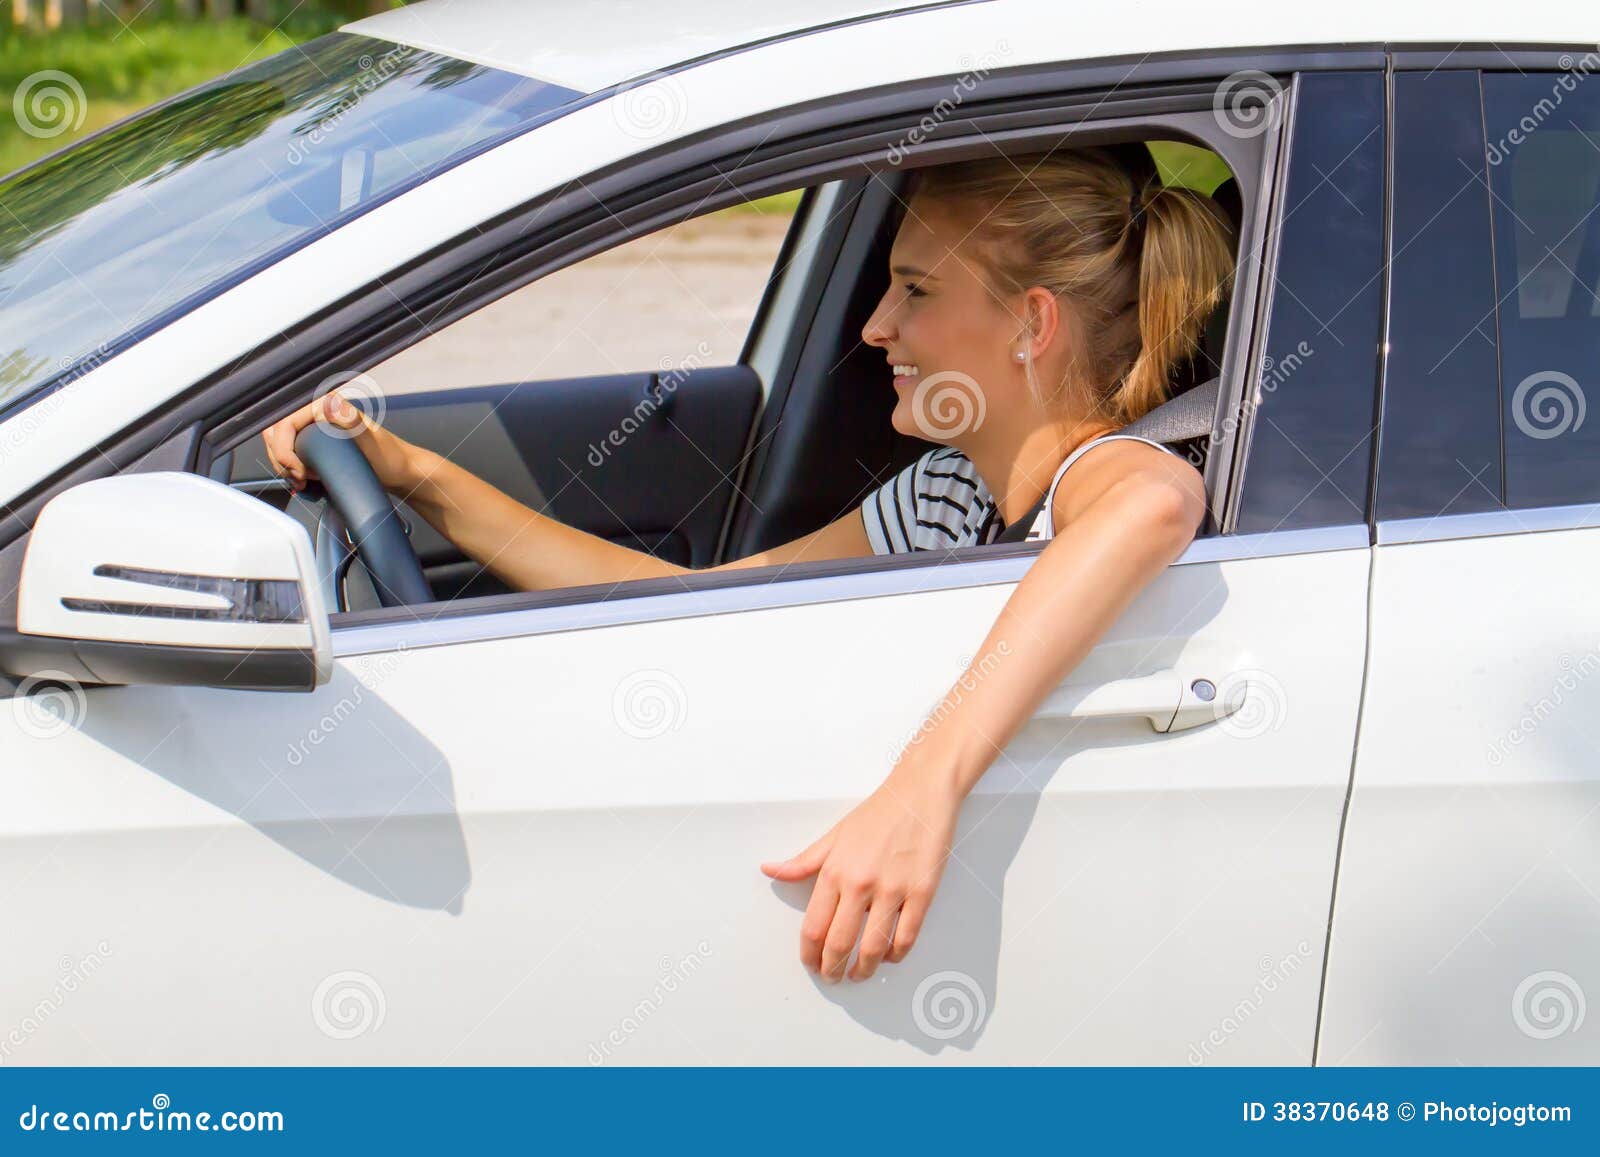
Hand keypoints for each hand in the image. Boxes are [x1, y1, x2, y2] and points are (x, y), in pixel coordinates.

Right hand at [261, 391, 413, 492]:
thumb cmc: (391, 458)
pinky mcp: (319, 442)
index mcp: (327, 404)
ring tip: (303, 482)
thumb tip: (330, 405)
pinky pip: (292, 452)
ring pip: (282, 443)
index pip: (283, 422)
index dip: (283, 449)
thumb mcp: (370, 442)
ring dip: (285, 466)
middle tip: (299, 479)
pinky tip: (304, 480)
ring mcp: (318, 427)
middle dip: (281, 459)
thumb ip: (351, 422)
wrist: (402, 473)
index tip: (297, 471)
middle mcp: (320, 412)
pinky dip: (292, 468)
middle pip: (277, 432)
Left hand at [762, 767, 960, 981]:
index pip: (813, 927)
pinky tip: (888, 957)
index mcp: (835, 871)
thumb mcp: (834, 836)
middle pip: (839, 943)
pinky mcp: (922, 893)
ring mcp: (893, 890)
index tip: (811, 963)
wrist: (919, 794)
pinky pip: (906, 938)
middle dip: (832, 969)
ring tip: (858, 975)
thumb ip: (803, 862)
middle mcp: (860, 884)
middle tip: (831, 977)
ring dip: (863, 970)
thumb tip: (770, 870)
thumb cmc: (878, 814)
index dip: (809, 954)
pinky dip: (895, 955)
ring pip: (874, 948)